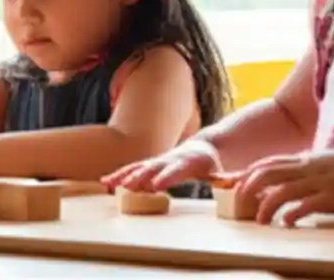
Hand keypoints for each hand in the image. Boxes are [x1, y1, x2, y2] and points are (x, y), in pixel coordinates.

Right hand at [102, 139, 220, 191]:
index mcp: (186, 162)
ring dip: (122, 176)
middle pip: (150, 168)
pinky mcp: (149, 165)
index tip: (155, 185)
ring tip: (108, 185)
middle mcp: (168, 160)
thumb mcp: (220, 170)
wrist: (203, 148)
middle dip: (138, 177)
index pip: (174, 171)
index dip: (165, 177)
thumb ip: (223, 176)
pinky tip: (105, 182)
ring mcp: (156, 161)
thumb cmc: (211, 163)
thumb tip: (228, 181)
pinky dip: (118, 175)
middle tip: (126, 186)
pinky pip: (132, 169)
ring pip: (136, 168)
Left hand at [234, 148, 333, 225]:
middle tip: (239, 202)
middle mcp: (309, 168)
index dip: (250, 172)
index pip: (270, 162)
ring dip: (266, 207)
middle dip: (248, 187)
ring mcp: (320, 182)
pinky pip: (306, 206)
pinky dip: (292, 215)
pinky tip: (287, 223)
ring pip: (282, 191)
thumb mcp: (328, 158)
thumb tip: (294, 168)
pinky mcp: (333, 198)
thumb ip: (309, 163)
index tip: (238, 183)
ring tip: (261, 220)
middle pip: (268, 174)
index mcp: (307, 159)